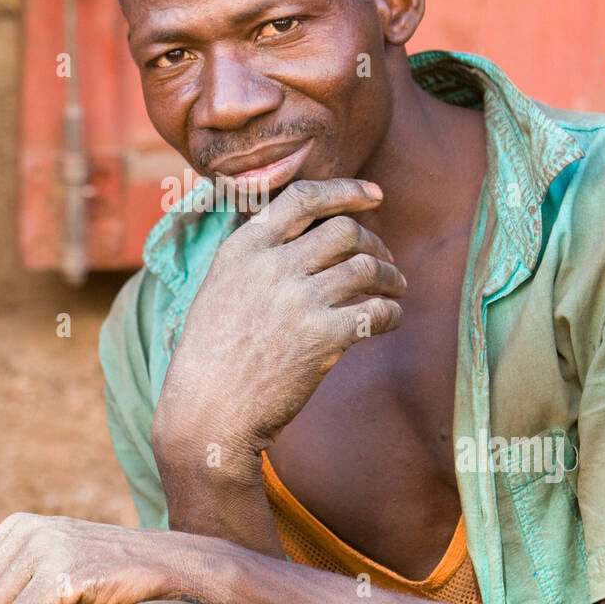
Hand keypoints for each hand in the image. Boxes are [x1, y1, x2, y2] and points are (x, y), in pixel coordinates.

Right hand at [151, 177, 405, 468]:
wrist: (208, 412)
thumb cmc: (213, 355)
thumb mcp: (220, 288)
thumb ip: (257, 257)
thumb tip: (307, 234)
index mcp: (243, 249)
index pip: (301, 198)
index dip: (345, 191)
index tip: (374, 195)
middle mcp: (271, 267)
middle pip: (344, 230)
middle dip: (374, 241)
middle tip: (383, 258)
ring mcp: (298, 301)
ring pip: (366, 268)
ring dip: (391, 276)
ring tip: (395, 288)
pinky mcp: (323, 338)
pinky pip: (376, 311)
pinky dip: (392, 312)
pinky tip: (390, 319)